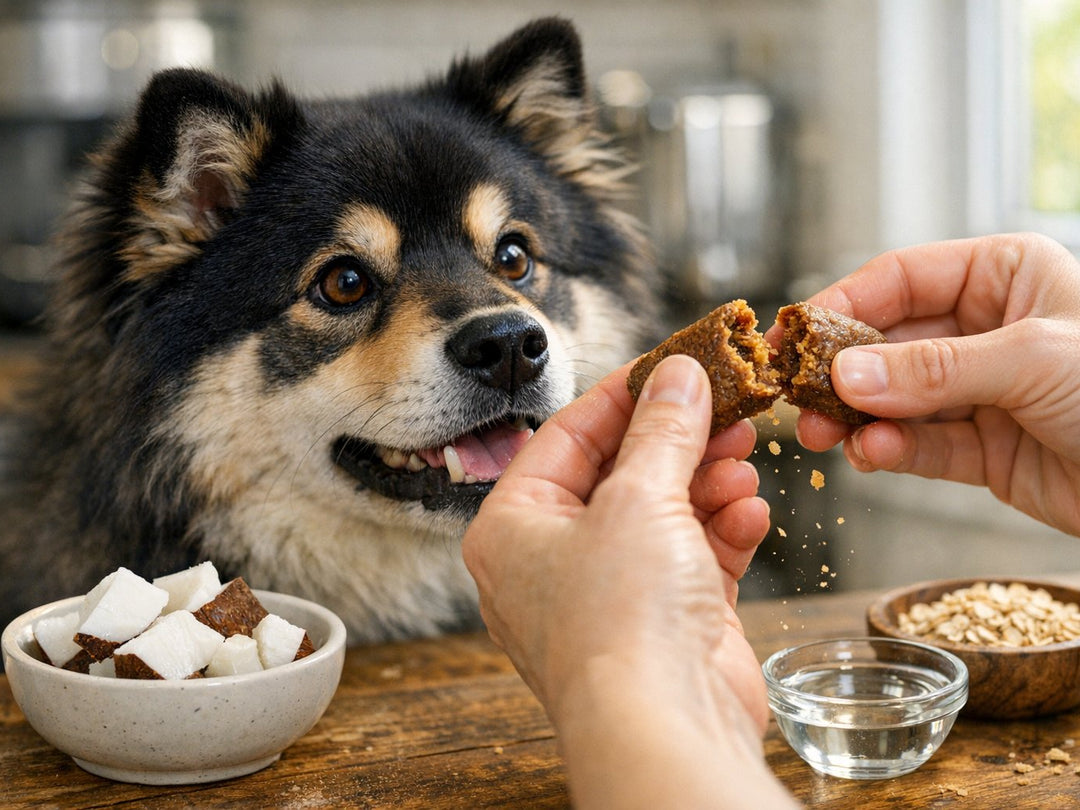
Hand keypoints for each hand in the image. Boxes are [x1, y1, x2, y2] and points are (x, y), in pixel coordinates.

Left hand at [463, 355, 792, 808]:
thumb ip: (663, 430)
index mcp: (514, 526)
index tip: (671, 364)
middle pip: (620, 473)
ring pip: (663, 513)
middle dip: (678, 439)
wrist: (664, 728)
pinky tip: (751, 511)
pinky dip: (723, 530)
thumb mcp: (639, 499)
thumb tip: (679, 374)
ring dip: (707, 482)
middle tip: (725, 405)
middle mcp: (553, 560)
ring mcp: (610, 593)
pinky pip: (694, 556)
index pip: (566, 437)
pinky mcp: (664, 621)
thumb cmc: (620, 620)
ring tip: (744, 455)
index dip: (622, 395)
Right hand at [783, 233, 1079, 536]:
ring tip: (824, 434)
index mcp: (1004, 276)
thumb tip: (847, 376)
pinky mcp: (983, 447)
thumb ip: (933, 369)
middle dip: (842, 371)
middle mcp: (986, 329)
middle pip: (888, 342)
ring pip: (896, 398)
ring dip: (857, 417)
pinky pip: (921, 444)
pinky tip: (874, 455)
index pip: (901, 277)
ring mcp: (982, 390)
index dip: (843, 303)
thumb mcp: (1031, 360)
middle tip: (799, 395)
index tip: (796, 334)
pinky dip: (893, 451)